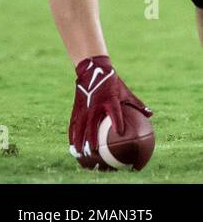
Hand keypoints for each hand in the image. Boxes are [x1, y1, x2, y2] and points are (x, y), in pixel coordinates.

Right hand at [68, 55, 149, 169]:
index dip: (117, 121)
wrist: (92, 69)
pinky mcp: (77, 108)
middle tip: (94, 151)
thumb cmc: (112, 82)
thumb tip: (150, 114)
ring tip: (80, 152)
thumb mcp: (125, 91)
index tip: (120, 132)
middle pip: (91, 124)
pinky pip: (74, 123)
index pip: (114, 112)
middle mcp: (95, 105)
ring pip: (79, 126)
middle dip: (91, 138)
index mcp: (109, 100)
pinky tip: (72, 145)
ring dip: (79, 139)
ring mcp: (84, 107)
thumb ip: (136, 104)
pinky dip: (72, 134)